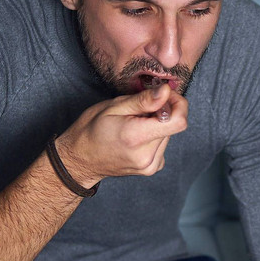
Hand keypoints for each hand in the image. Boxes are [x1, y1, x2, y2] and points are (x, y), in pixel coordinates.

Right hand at [54, 83, 187, 184]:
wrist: (80, 159)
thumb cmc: (91, 129)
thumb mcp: (114, 106)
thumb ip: (144, 100)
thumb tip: (166, 91)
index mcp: (136, 138)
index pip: (178, 121)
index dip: (177, 104)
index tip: (165, 95)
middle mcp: (147, 156)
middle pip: (173, 125)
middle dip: (162, 112)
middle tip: (140, 109)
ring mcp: (150, 166)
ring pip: (169, 135)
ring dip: (157, 124)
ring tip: (134, 124)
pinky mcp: (151, 169)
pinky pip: (163, 146)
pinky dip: (154, 137)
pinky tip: (136, 137)